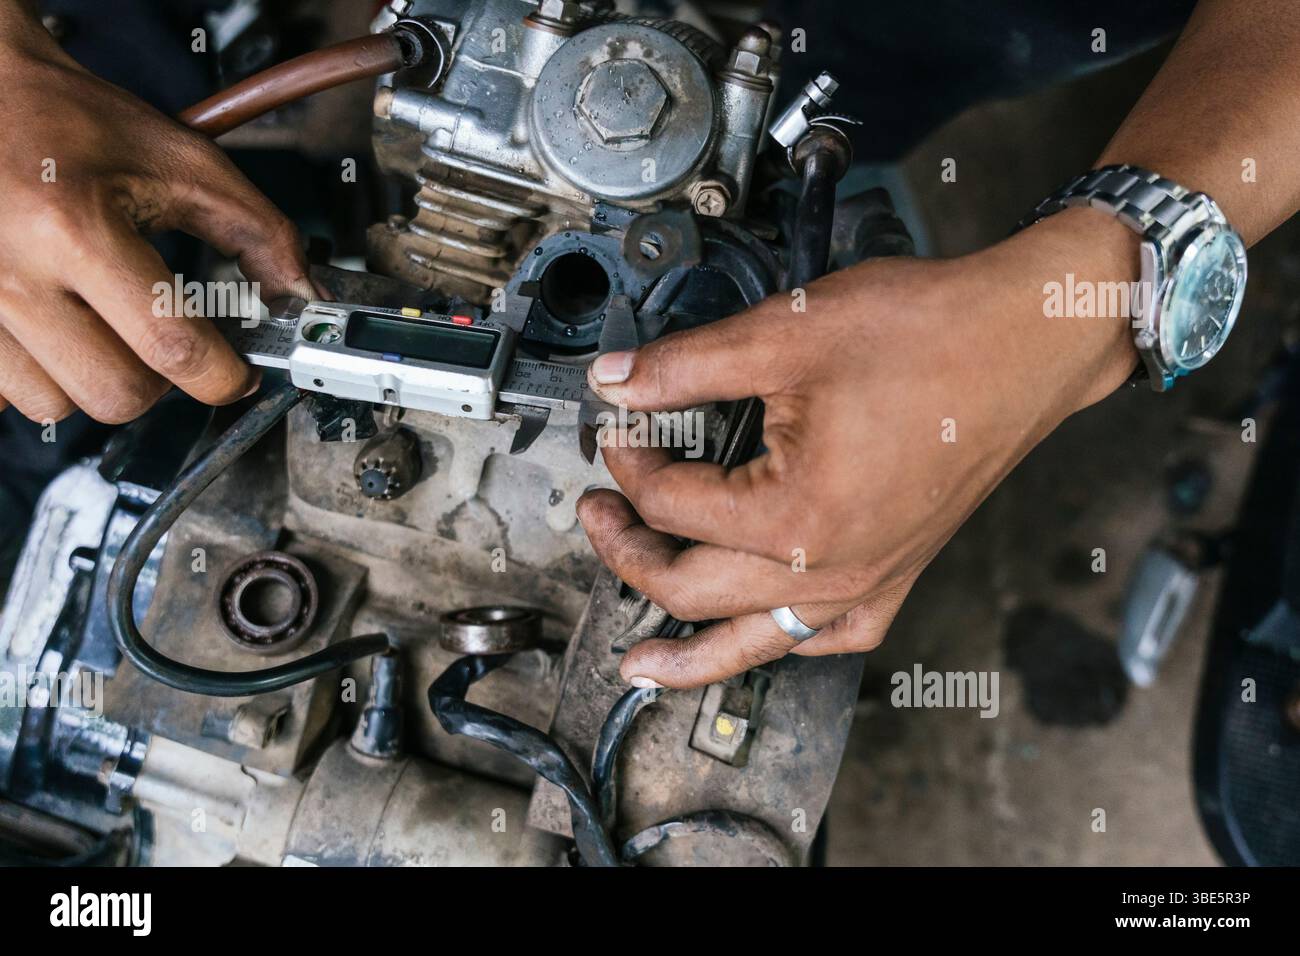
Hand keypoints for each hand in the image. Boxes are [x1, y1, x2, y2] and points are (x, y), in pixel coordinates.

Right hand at [0, 15, 313, 423]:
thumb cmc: (72, 122)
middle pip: (116, 396)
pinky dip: (43, 376)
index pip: (171, 348)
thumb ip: (257, 231)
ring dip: (95, 380)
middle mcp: (11, 273)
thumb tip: (301, 295)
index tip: (239, 374)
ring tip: (102, 327)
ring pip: (58, 406)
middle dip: (159, 381)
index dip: (223, 376)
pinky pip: (8, 395)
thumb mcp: (180, 162)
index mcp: (74, 228)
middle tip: (166, 343)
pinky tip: (57, 332)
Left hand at [577, 208, 1140, 688]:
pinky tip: (763, 635)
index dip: (631, 466)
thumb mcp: (786, 336)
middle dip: (630, 554)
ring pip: (757, 642)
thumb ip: (686, 368)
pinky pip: (828, 636)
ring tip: (642, 668)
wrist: (1030, 339)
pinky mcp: (900, 574)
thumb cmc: (928, 333)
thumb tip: (616, 382)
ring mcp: (870, 582)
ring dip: (691, 653)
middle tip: (596, 519)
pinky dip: (782, 639)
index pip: (675, 507)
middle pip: (696, 589)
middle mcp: (833, 570)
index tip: (618, 431)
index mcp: (796, 518)